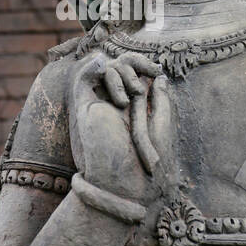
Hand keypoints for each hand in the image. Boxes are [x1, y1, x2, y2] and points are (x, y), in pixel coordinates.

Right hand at [69, 50, 171, 198]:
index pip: (134, 75)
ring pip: (105, 70)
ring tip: (135, 92)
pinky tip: (103, 64)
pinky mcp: (84, 109)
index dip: (143, 65)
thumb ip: (162, 102)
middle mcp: (115, 105)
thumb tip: (160, 76)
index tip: (157, 70)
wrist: (126, 183)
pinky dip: (91, 66)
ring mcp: (100, 105)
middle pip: (119, 67)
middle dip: (135, 62)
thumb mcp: (162, 126)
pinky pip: (82, 79)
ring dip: (121, 71)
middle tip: (151, 70)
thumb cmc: (148, 161)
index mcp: (133, 108)